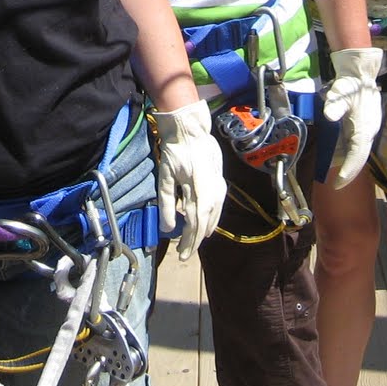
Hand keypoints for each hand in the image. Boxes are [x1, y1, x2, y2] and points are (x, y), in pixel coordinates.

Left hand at [153, 100, 224, 259]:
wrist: (191, 130)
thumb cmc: (175, 152)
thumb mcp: (165, 177)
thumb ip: (166, 204)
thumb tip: (166, 229)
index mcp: (197, 191)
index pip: (194, 225)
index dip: (188, 242)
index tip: (181, 255)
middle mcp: (212, 192)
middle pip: (205, 224)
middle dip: (195, 241)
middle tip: (185, 254)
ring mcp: (219, 188)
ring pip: (214, 218)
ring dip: (204, 232)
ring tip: (193, 243)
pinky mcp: (221, 184)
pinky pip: (218, 208)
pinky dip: (211, 220)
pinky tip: (206, 226)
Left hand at [322, 47, 381, 188]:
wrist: (360, 73)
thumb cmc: (350, 85)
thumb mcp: (339, 94)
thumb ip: (334, 106)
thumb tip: (329, 116)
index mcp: (364, 129)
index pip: (357, 156)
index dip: (348, 171)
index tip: (339, 183)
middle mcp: (368, 132)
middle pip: (359, 157)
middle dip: (348, 171)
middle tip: (336, 185)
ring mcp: (366, 129)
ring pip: (357, 152)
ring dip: (346, 162)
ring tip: (334, 172)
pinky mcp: (363, 126)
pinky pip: (355, 144)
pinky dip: (346, 152)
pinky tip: (336, 155)